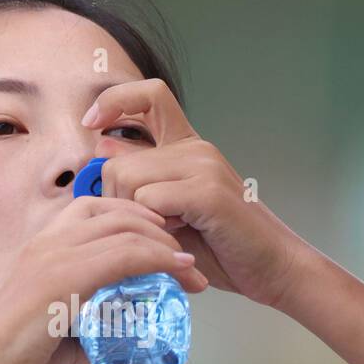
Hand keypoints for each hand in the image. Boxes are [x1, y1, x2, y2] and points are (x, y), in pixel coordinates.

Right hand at [0, 196, 209, 363]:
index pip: (94, 209)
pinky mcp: (64, 278)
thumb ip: (82, 330)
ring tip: (189, 269)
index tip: (162, 242)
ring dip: (166, 244)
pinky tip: (178, 270)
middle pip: (116, 211)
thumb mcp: (53, 333)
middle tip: (183, 258)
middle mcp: (47, 241)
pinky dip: (158, 259)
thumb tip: (111, 341)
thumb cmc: (9, 359)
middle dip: (158, 228)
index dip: (134, 218)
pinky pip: (124, 255)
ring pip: (126, 229)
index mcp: (40, 246)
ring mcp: (55, 255)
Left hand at [83, 78, 313, 309]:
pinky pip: (151, 201)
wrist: (271, 267)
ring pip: (129, 180)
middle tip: (146, 226)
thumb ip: (139, 178)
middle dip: (116, 200)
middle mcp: (196, 148)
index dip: (114, 101)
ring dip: (136, 216)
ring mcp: (203, 165)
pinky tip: (180, 239)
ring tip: (168, 233)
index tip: (92, 124)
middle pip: (118, 161)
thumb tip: (101, 147)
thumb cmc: (221, 246)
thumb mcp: (171, 210)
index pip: (148, 96)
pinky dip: (156, 227)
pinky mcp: (208, 190)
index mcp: (187, 146)